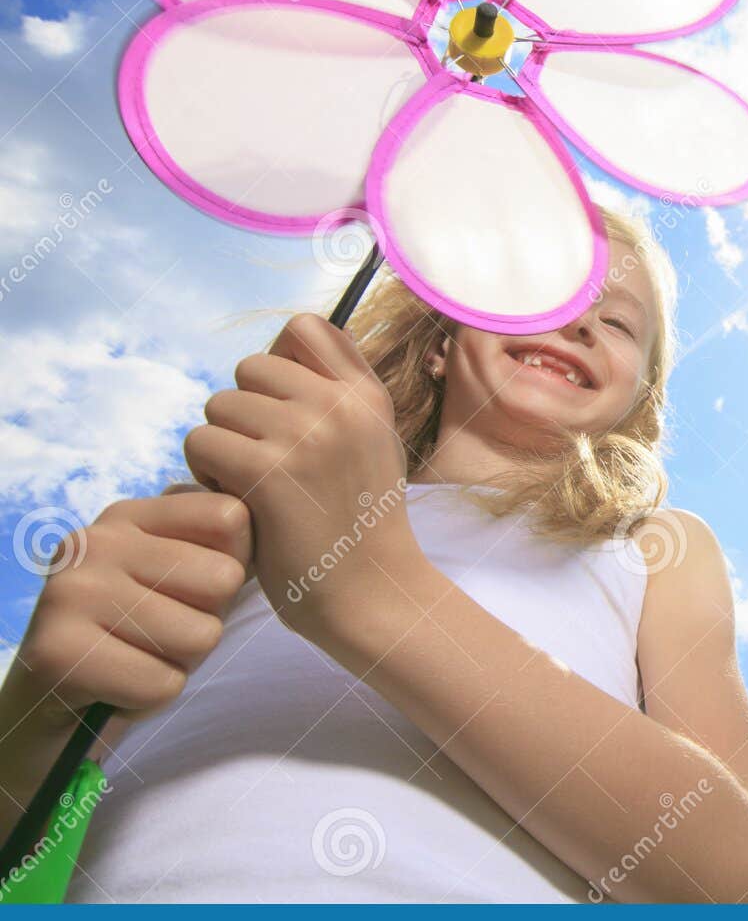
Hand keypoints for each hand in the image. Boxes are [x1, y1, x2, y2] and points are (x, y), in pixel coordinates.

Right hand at [14, 491, 251, 718]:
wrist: (55, 695)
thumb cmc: (139, 630)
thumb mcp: (181, 575)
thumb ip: (219, 544)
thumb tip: (271, 521)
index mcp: (128, 515)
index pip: (229, 515)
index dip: (235, 560)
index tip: (199, 585)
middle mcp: (95, 542)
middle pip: (223, 579)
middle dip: (209, 618)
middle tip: (164, 630)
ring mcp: (71, 593)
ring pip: (200, 636)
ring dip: (182, 661)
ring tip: (141, 655)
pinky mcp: (59, 652)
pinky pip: (164, 682)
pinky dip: (153, 695)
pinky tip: (121, 684)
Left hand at [185, 314, 417, 640]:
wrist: (371, 592)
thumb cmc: (361, 523)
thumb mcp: (373, 441)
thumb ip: (340, 392)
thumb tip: (286, 346)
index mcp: (366, 394)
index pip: (303, 329)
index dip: (279, 362)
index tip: (284, 409)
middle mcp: (340, 404)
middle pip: (249, 368)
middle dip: (243, 413)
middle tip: (264, 459)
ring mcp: (305, 435)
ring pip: (219, 407)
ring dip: (221, 447)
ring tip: (254, 485)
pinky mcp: (267, 471)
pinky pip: (202, 443)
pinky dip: (207, 475)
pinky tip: (239, 502)